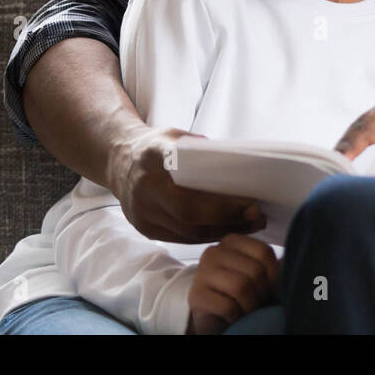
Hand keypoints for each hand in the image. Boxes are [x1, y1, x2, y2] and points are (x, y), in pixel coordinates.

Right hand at [108, 127, 266, 241]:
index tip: (250, 203)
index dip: (221, 205)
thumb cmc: (155, 147)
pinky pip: (180, 238)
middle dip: (228, 220)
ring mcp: (142, 213)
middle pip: (190, 217)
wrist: (118, 161)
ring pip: (187, 233)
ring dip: (222, 231)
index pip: (189, 191)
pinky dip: (206, 235)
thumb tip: (238, 164)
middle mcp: (144, 190)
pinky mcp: (144, 228)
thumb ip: (201, 149)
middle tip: (257, 217)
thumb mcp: (176, 136)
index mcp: (154, 159)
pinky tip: (227, 230)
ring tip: (250, 225)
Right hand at [186, 233, 279, 334]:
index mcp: (232, 241)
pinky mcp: (196, 295)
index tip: (271, 290)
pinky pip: (227, 306)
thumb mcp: (256, 273)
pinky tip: (233, 317)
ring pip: (241, 286)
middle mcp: (214, 251)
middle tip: (258, 303)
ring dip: (250, 305)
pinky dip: (236, 316)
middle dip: (262, 293)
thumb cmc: (240, 294)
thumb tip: (290, 263)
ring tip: (248, 310)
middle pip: (255, 270)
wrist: (213, 316)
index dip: (275, 275)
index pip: (264, 252)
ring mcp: (202, 272)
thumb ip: (270, 264)